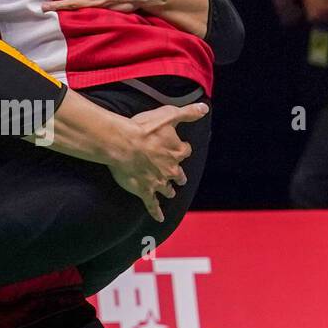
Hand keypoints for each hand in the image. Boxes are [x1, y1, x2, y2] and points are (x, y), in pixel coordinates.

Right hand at [110, 101, 208, 221]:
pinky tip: (160, 218)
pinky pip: (152, 204)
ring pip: (167, 189)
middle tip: (179, 177)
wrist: (123, 144)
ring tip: (170, 193)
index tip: (181, 147)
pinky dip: (156, 212)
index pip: (185, 150)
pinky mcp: (144, 191)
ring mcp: (158, 182)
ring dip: (169, 190)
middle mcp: (170, 169)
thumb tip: (204, 108)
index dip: (182, 148)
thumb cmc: (144, 128)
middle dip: (179, 175)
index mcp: (177, 151)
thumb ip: (188, 113)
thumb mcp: (169, 115)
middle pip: (178, 174)